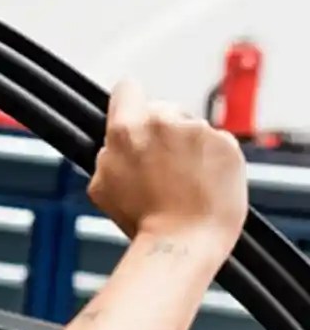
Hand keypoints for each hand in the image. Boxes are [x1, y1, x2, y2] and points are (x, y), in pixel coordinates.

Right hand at [88, 80, 247, 250]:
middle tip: (160, 164)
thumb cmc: (144, 220)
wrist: (184, 240)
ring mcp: (198, 131)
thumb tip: (113, 144)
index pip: (127, 89)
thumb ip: (107, 155)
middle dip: (160, 131)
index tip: (132, 114)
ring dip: (187, 146)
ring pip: (189, 127)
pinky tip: (203, 181)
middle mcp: (162, 122)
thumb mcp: (102, 187)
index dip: (128, 103)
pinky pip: (216, 142)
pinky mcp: (226, 143)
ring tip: (183, 179)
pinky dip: (211, 158)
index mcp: (126, 130)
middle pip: (160, 109)